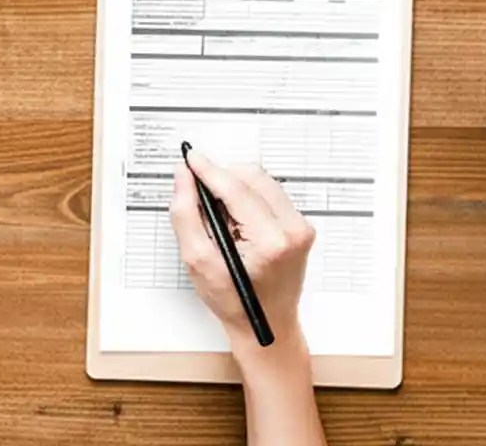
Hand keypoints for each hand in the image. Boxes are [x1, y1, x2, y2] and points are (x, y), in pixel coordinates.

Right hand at [169, 152, 315, 348]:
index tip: (191, 160)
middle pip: (251, 177)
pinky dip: (248, 199)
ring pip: (262, 181)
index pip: (236, 188)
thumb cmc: (236, 303)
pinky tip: (236, 223)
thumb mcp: (199, 261)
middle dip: (221, 179)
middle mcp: (293, 230)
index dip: (209, 170)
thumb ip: (186, 214)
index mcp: (271, 241)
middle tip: (200, 196)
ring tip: (220, 219)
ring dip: (235, 189)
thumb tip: (184, 179)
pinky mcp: (301, 226)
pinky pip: (270, 194)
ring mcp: (301, 227)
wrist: (267, 325)